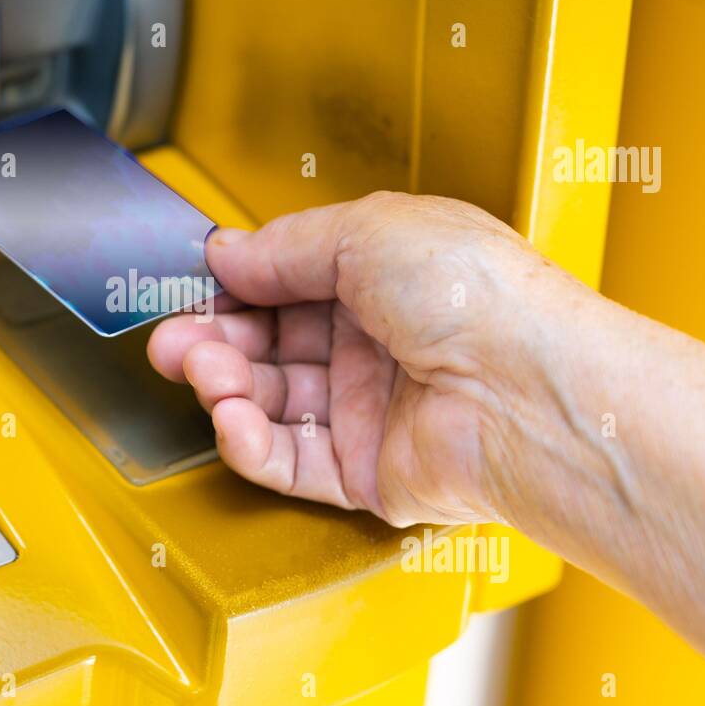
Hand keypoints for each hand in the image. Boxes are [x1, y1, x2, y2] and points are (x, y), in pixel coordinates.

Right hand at [147, 191, 589, 526]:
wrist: (528, 392)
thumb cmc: (483, 298)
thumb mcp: (368, 232)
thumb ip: (287, 246)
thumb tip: (228, 250)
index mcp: (384, 279)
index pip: (286, 284)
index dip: (236, 286)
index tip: (195, 285)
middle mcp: (376, 344)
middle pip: (268, 346)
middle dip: (214, 340)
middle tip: (175, 339)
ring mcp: (368, 410)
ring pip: (270, 404)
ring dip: (225, 387)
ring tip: (203, 372)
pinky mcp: (365, 473)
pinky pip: (290, 462)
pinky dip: (250, 443)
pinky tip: (232, 418)